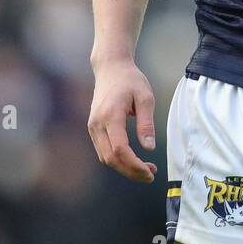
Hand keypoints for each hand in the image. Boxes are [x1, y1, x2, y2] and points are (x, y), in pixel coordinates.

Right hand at [87, 58, 157, 181]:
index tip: (150, 171)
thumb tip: (149, 148)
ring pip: (105, 158)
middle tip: (150, 175)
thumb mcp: (145, 97)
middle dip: (131, 171)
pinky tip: (133, 160)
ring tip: (146, 169)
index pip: (120, 149)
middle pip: (110, 158)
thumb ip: (146, 123)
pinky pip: (103, 151)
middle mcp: (97, 123)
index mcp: (110, 115)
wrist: (110, 68)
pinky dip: (117, 160)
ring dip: (124, 168)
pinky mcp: (93, 128)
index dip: (134, 165)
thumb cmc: (130, 80)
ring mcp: (92, 127)